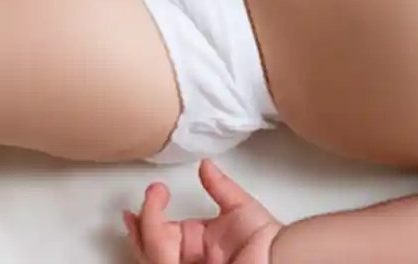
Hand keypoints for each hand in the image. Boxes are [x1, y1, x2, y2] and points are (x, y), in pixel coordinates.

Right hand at [123, 159, 281, 263]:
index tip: (149, 194)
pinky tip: (162, 234)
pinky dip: (160, 253)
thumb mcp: (239, 207)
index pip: (157, 232)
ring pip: (153, 255)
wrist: (278, 257)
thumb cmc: (264, 240)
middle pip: (148, 246)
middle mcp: (185, 258)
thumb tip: (204, 164)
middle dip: (139, 227)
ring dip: (148, 231)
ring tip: (155, 205)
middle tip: (139, 205)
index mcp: (191, 243)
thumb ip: (219, 186)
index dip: (144, 217)